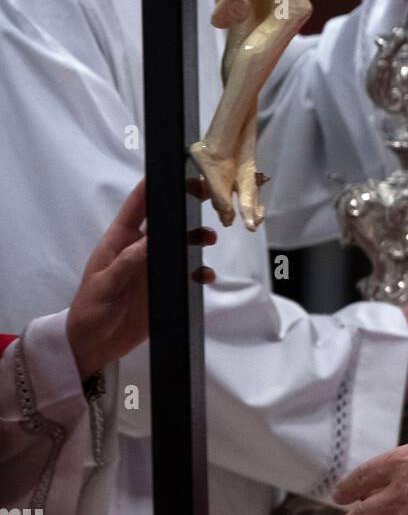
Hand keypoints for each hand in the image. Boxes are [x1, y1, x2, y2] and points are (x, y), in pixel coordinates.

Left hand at [65, 177, 216, 382]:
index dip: (154, 184)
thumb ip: (126, 263)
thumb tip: (150, 239)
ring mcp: (154, 266)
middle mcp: (140, 247)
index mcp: (120, 240)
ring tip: (209, 238)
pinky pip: (187, 273)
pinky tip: (206, 276)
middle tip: (206, 194)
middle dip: (185, 202)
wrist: (93, 345)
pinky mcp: (165, 286)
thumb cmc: (90, 311)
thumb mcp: (103, 286)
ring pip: (181, 242)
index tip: (175, 168)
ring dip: (197, 236)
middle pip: (165, 217)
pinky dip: (199, 272)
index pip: (137, 204)